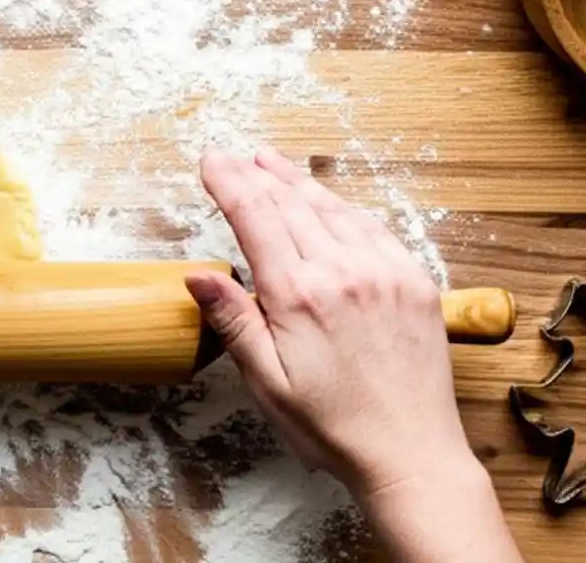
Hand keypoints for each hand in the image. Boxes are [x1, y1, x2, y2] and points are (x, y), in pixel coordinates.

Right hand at [186, 148, 521, 561]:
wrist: (410, 454)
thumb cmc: (332, 426)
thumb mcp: (267, 382)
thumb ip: (234, 321)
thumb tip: (199, 274)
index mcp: (300, 296)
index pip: (255, 218)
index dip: (229, 183)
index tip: (211, 162)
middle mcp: (344, 272)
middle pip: (291, 204)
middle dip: (256, 175)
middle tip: (232, 157)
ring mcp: (384, 272)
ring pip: (332, 208)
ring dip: (296, 182)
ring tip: (270, 162)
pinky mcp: (413, 282)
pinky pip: (372, 227)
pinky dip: (342, 206)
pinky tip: (327, 200)